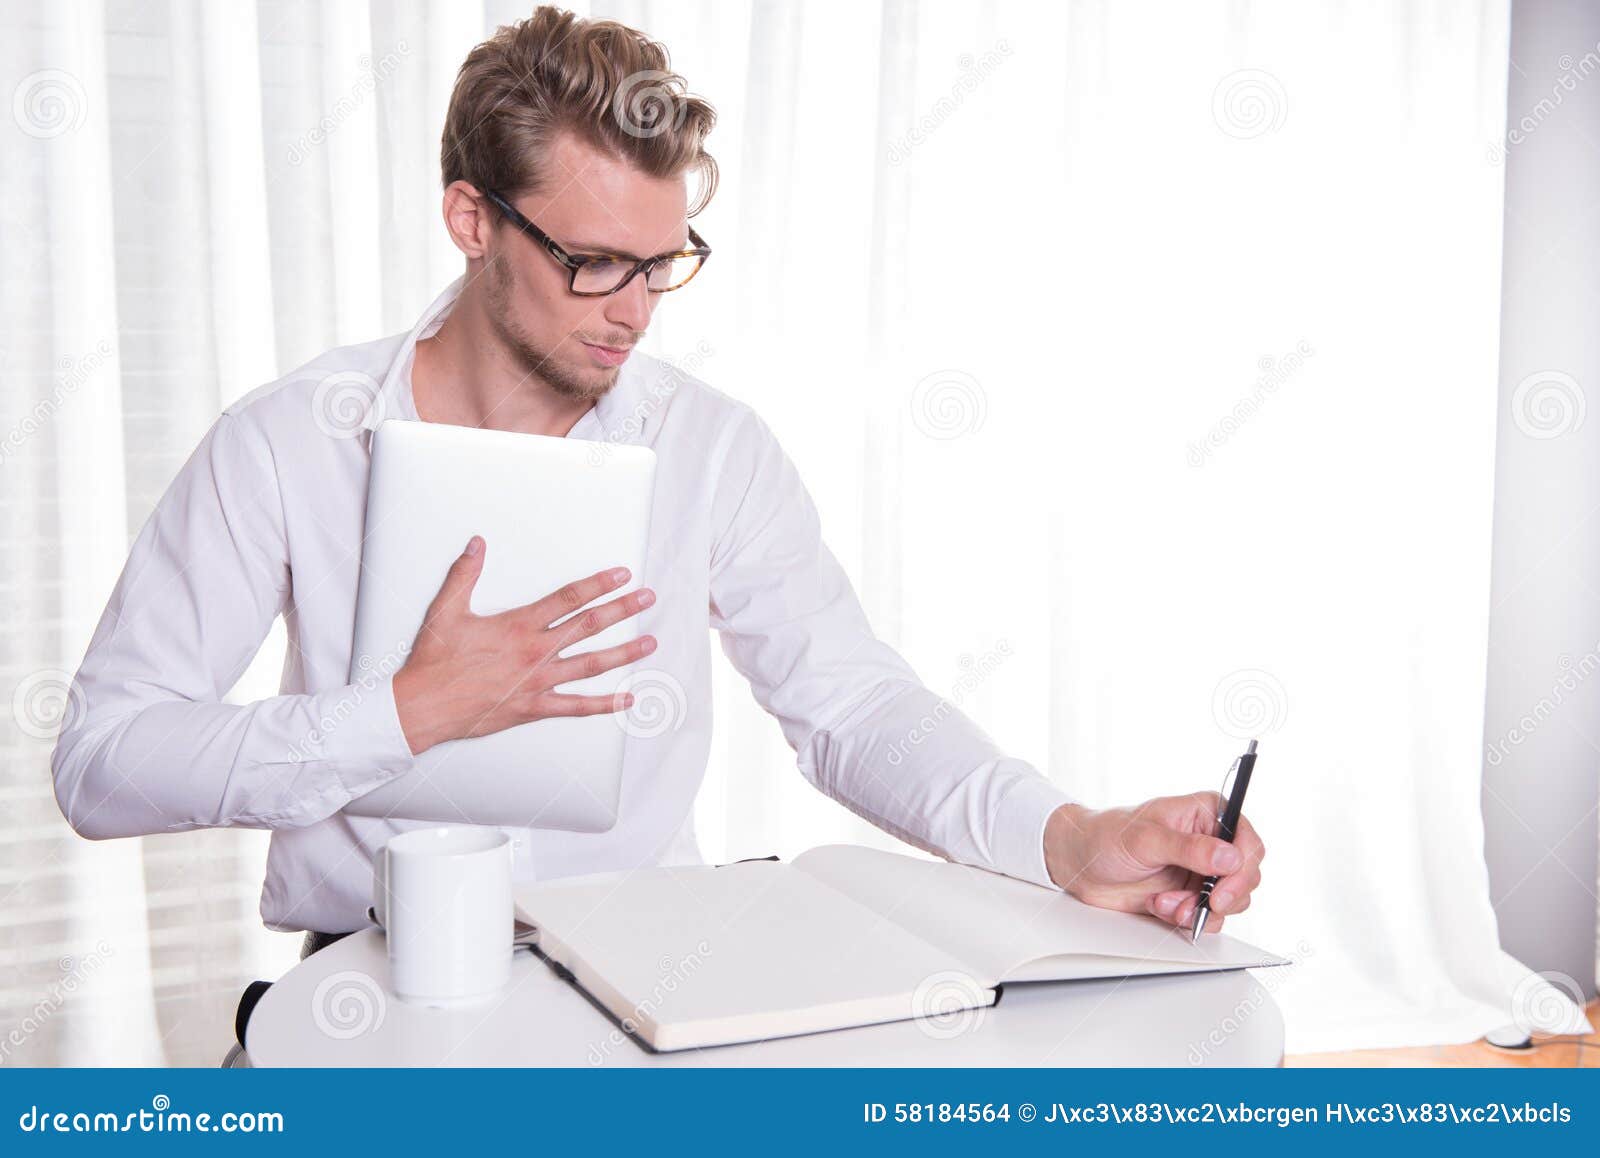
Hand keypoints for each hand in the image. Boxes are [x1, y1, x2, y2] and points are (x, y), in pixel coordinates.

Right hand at [391, 535, 656, 754]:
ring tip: (650, 643)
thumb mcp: (446, 610)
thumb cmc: (435, 661)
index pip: (568, 598)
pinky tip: (627, 698)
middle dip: (622, 610)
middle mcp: (535, 652)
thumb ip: (465, 574)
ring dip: (624, 652)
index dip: (598, 584)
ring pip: (591, 665)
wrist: (423, 706)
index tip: (621, 575)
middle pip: (589, 626)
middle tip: (648, 598)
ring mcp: (538, 682)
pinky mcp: (535, 708)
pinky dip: (604, 704)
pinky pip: (576, 707)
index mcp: (518, 626)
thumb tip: (476, 545)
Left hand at [1041, 793, 1264, 932]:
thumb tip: (1230, 856)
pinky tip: (1160, 906)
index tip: (1222, 889)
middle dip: (1223, 895)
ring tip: (1165, 903)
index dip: (1243, 868)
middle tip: (1202, 905)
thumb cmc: (1106, 836)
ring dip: (1200, 909)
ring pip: (1231, 900)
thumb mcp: (1146, 838)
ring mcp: (1202, 871)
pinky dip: (1187, 918)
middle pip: (1246, 875)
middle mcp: (1210, 841)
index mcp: (1206, 813)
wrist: (1081, 865)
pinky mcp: (1190, 895)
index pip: (1247, 841)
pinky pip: (1209, 916)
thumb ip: (1189, 848)